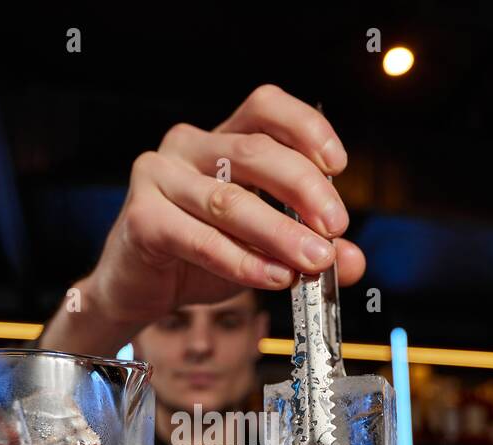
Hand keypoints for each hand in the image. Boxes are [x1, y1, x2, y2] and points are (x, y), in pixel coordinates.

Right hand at [41, 84, 365, 354]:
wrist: (139, 289)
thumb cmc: (198, 255)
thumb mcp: (264, 249)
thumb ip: (307, 248)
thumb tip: (352, 260)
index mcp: (222, 138)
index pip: (266, 108)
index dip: (307, 128)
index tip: (339, 167)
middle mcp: (189, 146)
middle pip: (255, 151)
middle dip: (305, 191)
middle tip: (335, 229)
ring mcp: (159, 177)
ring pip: (230, 200)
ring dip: (280, 234)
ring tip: (314, 261)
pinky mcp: (141, 218)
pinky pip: (200, 239)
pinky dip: (242, 262)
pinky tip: (274, 277)